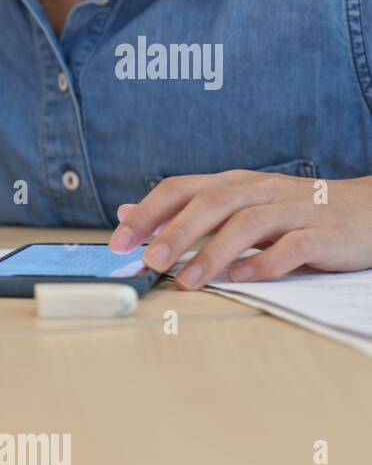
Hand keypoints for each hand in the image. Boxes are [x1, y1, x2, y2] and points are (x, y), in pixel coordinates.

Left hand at [107, 170, 371, 288]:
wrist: (369, 212)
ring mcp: (295, 210)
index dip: (147, 212)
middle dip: (175, 232)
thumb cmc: (294, 213)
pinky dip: (266, 262)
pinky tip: (244, 277)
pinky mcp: (325, 233)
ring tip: (189, 280)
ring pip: (248, 223)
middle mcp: (261, 190)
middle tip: (149, 261)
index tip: (118, 243)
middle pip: (211, 203)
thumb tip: (126, 212)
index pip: (181, 188)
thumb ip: (183, 210)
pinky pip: (294, 246)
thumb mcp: (236, 205)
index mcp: (234, 183)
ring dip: (213, 252)